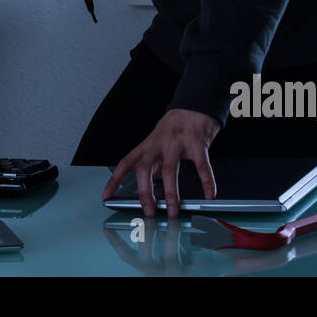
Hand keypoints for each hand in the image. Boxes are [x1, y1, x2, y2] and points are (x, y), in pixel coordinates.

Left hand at [101, 108, 221, 217]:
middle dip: (145, 192)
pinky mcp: (197, 143)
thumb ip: (156, 162)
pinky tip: (209, 194)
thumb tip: (153, 182)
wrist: (195, 105)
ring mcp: (177, 143)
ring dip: (171, 193)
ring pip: (170, 170)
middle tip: (148, 210)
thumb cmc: (175, 126)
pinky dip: (207, 181)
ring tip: (173, 210)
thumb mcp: (158, 142)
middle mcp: (159, 144)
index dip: (115, 180)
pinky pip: (202, 166)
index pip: (126, 163)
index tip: (106, 196)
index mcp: (148, 145)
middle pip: (144, 169)